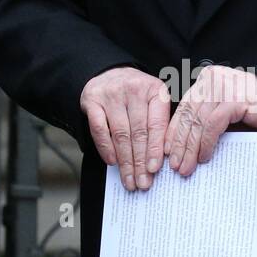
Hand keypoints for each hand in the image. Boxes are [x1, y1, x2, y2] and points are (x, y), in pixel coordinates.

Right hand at [80, 67, 171, 191]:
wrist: (109, 73)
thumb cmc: (136, 95)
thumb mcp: (153, 101)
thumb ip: (160, 125)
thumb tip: (164, 161)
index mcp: (154, 90)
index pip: (156, 124)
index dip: (155, 149)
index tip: (155, 169)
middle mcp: (133, 89)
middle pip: (138, 132)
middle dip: (140, 162)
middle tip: (143, 183)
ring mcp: (111, 93)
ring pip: (120, 133)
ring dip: (125, 161)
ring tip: (129, 180)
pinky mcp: (92, 99)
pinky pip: (98, 129)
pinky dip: (105, 148)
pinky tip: (112, 162)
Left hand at [164, 65, 256, 177]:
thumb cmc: (254, 110)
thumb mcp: (224, 111)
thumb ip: (206, 120)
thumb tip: (184, 146)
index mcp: (206, 80)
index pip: (184, 107)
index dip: (173, 130)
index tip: (166, 149)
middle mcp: (212, 79)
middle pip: (189, 115)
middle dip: (180, 143)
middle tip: (175, 164)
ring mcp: (223, 87)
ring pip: (198, 121)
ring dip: (190, 147)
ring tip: (186, 166)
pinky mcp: (234, 99)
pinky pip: (213, 125)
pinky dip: (207, 143)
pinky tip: (204, 157)